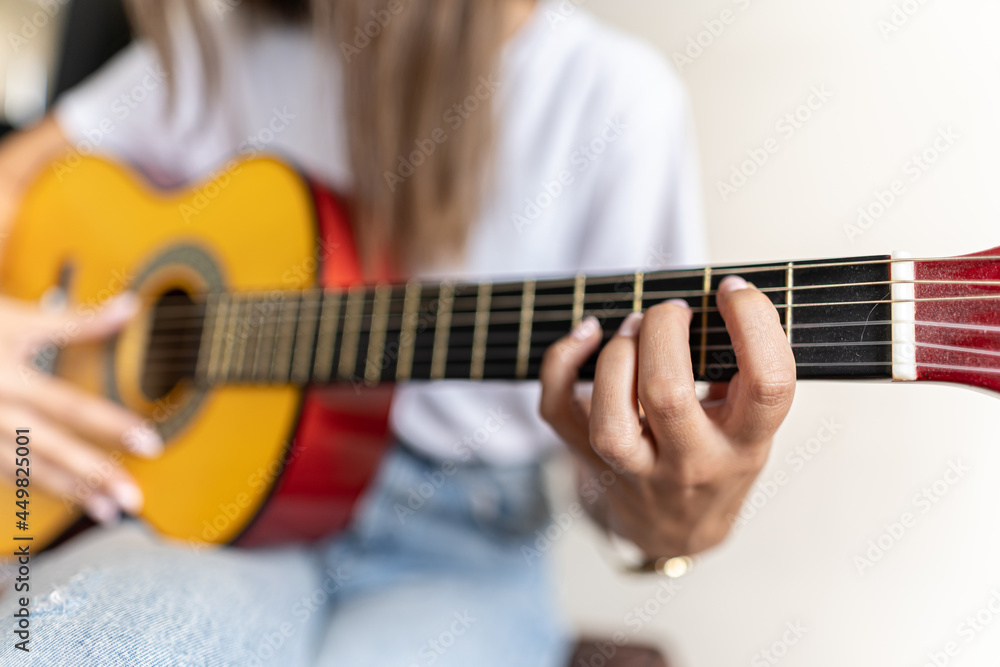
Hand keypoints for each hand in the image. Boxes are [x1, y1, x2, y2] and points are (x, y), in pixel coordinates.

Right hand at [0, 293, 161, 523]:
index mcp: (10, 380)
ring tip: (109, 511)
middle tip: (133, 498)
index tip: (151, 445)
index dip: (112, 426)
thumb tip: (129, 307)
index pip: (70, 407)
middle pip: (52, 449)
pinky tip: (72, 499)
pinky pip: (9, 474)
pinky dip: (41, 487)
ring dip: (72, 492)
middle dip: (95, 476)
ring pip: (30, 471)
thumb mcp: (18, 321)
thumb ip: (78, 321)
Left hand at [540, 275, 795, 557]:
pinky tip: (585, 335)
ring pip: (609, 418)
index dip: (754, 324)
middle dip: (663, 332)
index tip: (734, 291)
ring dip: (616, 355)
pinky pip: (559, 411)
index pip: (767, 385)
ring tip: (633, 327)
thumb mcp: (750, 428)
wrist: (675, 534)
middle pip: (667, 395)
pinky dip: (561, 364)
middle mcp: (691, 462)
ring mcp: (636, 469)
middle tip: (672, 312)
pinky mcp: (590, 461)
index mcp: (745, 444)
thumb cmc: (716, 462)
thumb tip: (715, 302)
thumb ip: (740, 376)